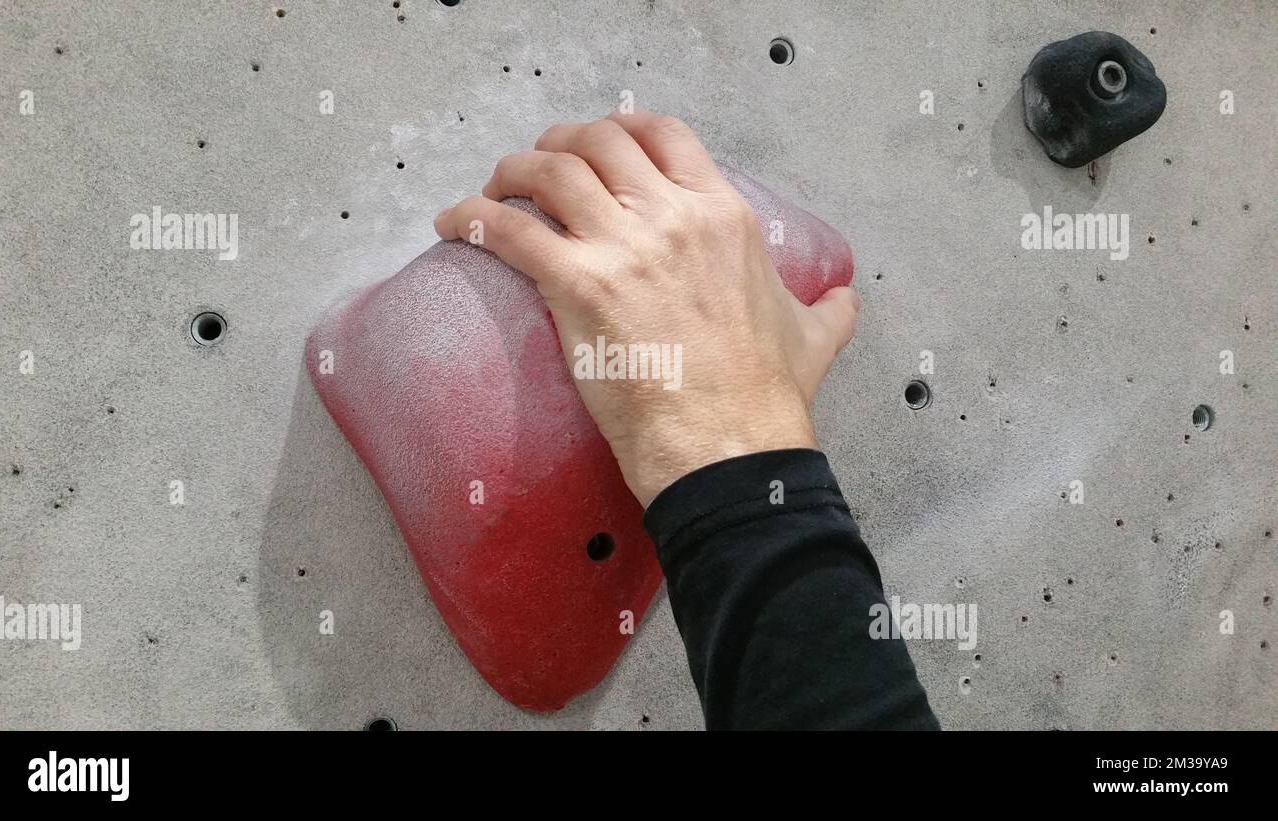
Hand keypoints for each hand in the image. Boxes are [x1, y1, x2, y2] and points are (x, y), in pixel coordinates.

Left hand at [434, 111, 860, 506]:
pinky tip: (453, 224)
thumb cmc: (766, 398)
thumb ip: (827, 309)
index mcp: (721, 216)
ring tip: (491, 190)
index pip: (662, 135)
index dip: (618, 127)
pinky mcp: (579, 289)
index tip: (594, 142)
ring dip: (509, 171)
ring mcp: (624, 248)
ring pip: (547, 172)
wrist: (731, 449)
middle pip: (595, 141)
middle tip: (533, 169)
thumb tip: (846, 301)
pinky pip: (508, 231)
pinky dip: (472, 218)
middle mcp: (672, 217)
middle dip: (556, 143)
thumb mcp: (813, 337)